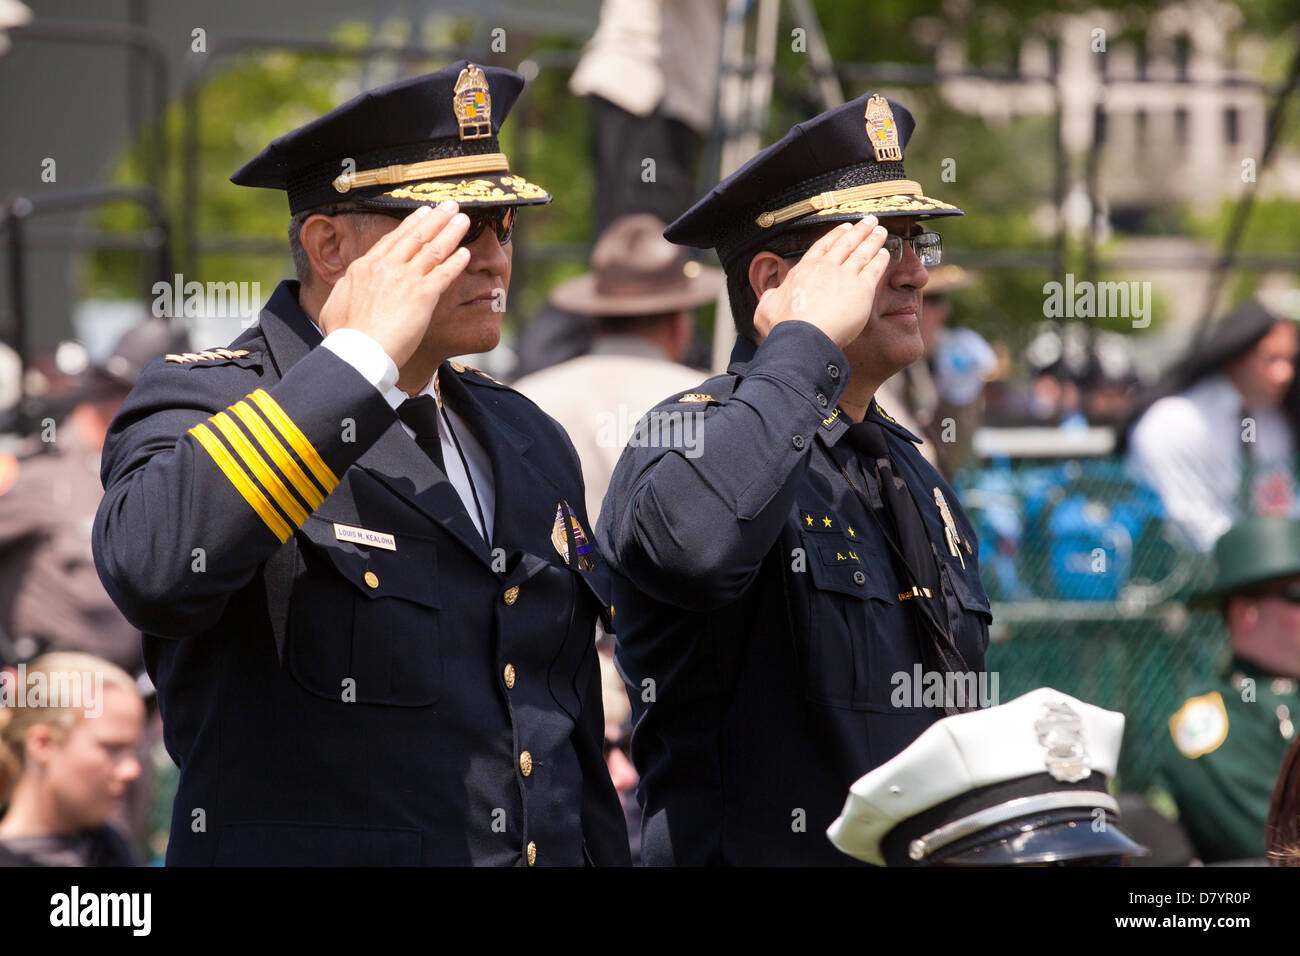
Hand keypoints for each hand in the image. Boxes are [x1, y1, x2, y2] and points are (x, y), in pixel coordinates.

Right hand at [318, 202, 470, 367]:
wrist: (356, 351)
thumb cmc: (343, 336)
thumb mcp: (336, 304)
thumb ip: (347, 292)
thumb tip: (347, 291)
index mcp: (364, 268)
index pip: (391, 241)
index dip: (409, 225)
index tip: (421, 214)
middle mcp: (386, 267)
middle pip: (415, 237)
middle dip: (435, 219)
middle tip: (448, 206)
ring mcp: (405, 279)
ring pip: (432, 249)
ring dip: (450, 232)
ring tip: (463, 219)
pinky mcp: (423, 296)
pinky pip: (443, 273)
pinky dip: (456, 262)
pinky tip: (465, 253)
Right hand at [752, 216, 890, 349]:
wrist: (801, 338)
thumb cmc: (781, 327)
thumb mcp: (766, 306)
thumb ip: (772, 296)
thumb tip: (772, 293)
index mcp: (803, 270)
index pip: (822, 247)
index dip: (835, 235)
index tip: (844, 228)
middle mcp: (825, 268)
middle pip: (845, 244)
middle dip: (858, 231)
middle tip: (868, 221)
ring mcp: (844, 276)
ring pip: (862, 252)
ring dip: (872, 239)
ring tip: (880, 230)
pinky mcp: (861, 289)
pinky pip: (874, 270)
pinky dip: (880, 260)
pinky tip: (886, 253)